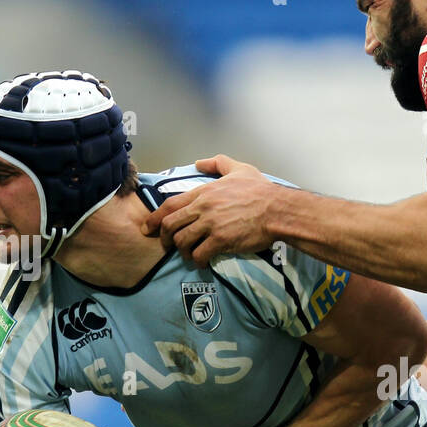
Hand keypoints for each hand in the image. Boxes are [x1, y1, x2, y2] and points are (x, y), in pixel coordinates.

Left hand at [142, 155, 275, 263]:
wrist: (277, 210)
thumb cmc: (261, 190)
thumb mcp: (239, 168)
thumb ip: (218, 163)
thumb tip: (200, 163)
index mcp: (204, 192)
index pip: (170, 205)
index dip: (155, 218)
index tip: (149, 227)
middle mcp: (203, 208)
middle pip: (170, 224)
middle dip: (164, 238)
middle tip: (166, 245)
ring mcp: (211, 225)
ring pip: (182, 241)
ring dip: (182, 252)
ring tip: (189, 256)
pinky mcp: (221, 241)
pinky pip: (200, 254)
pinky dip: (198, 261)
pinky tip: (202, 263)